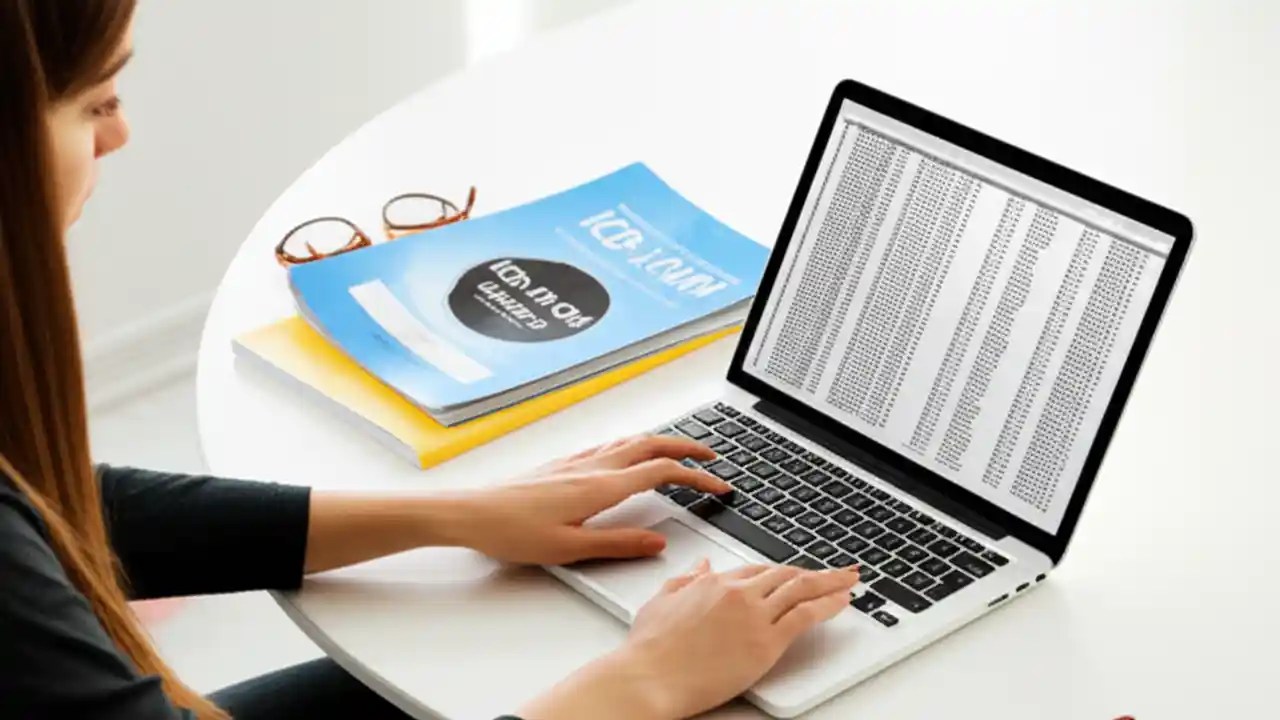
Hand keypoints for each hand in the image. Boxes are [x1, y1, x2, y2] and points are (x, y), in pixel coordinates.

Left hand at [449, 435, 729, 564]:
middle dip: (686, 449)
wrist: (469, 513)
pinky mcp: (561, 464)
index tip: (719, 486)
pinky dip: (632, 445)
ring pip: (629, 441)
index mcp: (600, 486)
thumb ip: (618, 543)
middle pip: (651, 445)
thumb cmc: (511, 532)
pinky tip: (627, 454)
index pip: (661, 473)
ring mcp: (575, 461)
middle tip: (712, 458)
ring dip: (660, 443)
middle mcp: (591, 467)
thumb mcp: (570, 549)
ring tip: (679, 453)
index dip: (696, 478)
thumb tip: (658, 542)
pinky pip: (608, 446)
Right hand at [519, 560, 859, 719]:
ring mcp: (753, 615)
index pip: (756, 571)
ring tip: (850, 581)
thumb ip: (685, 581)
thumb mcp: (661, 601)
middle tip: (837, 571)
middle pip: (785, 575)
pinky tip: (842, 601)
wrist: (648, 676)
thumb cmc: (648, 649)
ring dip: (831, 582)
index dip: (781, 571)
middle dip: (814, 572)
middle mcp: (736, 593)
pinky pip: (805, 616)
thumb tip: (701, 567)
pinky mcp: (765, 642)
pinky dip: (828, 604)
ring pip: (801, 589)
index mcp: (713, 583)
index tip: (795, 573)